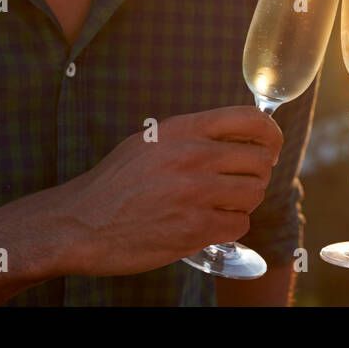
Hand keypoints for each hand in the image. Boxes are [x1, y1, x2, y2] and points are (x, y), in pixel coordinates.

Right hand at [53, 106, 282, 275]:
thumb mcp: (152, 141)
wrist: (78, 224)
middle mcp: (193, 156)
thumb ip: (193, 135)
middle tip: (238, 185)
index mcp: (183, 129)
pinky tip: (207, 226)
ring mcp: (195, 193)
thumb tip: (239, 135)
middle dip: (255, 175)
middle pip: (259, 161)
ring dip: (242, 203)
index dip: (270, 135)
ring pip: (254, 194)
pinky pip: (239, 225)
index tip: (270, 148)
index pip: (250, 119)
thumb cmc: (116, 184)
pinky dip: (228, 228)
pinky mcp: (194, 228)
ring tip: (218, 206)